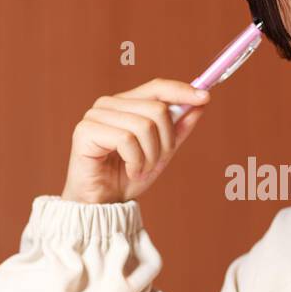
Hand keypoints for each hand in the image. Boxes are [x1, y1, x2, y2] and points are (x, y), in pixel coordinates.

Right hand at [62, 79, 209, 203]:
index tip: (205, 98)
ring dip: (150, 156)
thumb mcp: (162, 152)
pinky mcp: (85, 131)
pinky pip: (126, 140)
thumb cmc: (128, 176)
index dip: (182, 90)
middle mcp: (109, 104)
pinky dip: (135, 162)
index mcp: (125, 103)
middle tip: (156, 162)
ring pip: (143, 125)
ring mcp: (95, 116)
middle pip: (156, 109)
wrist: (104, 204)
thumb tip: (201, 103)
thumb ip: (179, 127)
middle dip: (165, 142)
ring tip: (141, 170)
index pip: (157, 87)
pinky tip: (131, 172)